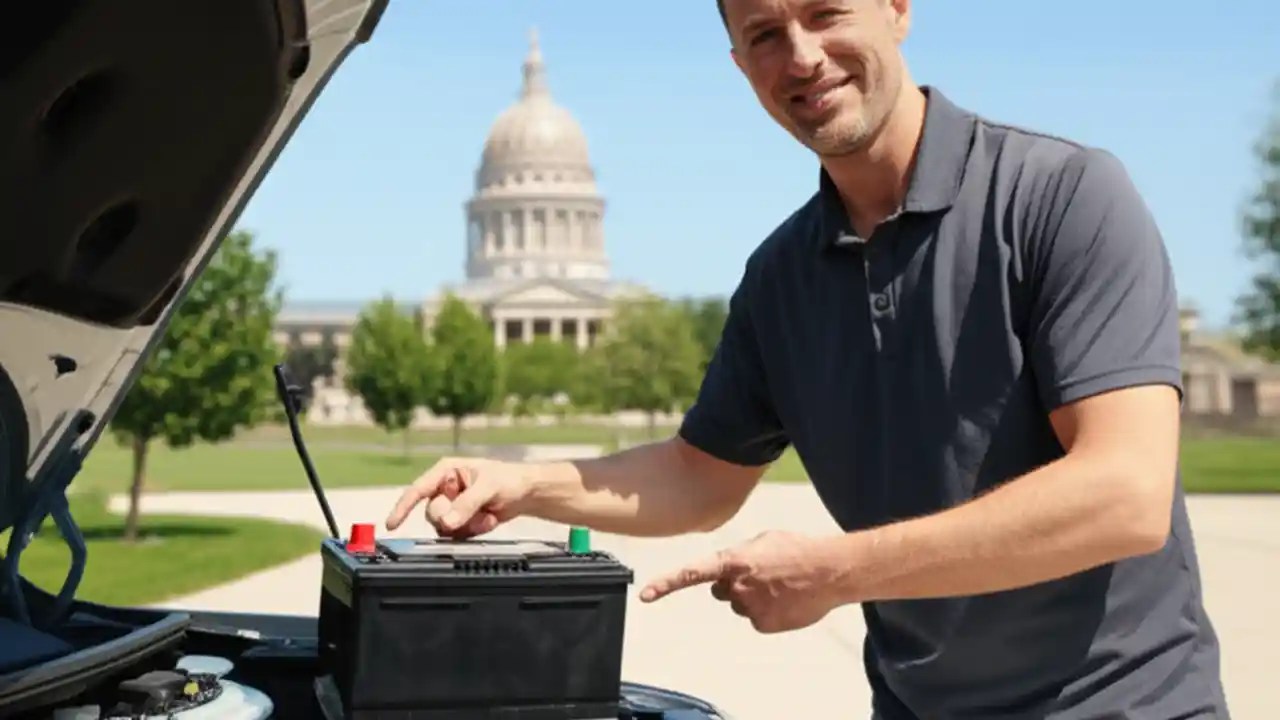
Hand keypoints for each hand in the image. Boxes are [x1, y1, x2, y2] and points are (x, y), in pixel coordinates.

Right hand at [385, 457, 532, 537]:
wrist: (527, 493)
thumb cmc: (510, 479)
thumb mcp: (489, 487)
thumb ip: (466, 504)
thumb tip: (447, 522)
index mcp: (446, 472)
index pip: (418, 490)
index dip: (403, 507)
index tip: (392, 525)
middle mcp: (445, 489)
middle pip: (432, 514)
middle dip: (454, 518)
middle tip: (476, 512)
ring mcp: (453, 506)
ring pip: (445, 527)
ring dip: (468, 526)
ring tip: (487, 515)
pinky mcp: (462, 520)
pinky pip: (458, 535)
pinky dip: (474, 531)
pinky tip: (489, 520)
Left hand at [639, 530, 847, 633]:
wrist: (830, 571)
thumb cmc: (798, 549)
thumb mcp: (763, 540)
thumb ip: (738, 554)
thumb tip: (728, 569)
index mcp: (733, 561)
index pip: (691, 573)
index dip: (666, 584)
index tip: (645, 596)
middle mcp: (736, 586)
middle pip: (720, 590)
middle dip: (733, 584)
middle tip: (762, 574)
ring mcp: (750, 608)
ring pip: (740, 605)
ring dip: (753, 597)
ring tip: (780, 584)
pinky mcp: (764, 624)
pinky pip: (756, 619)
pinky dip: (768, 612)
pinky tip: (786, 599)